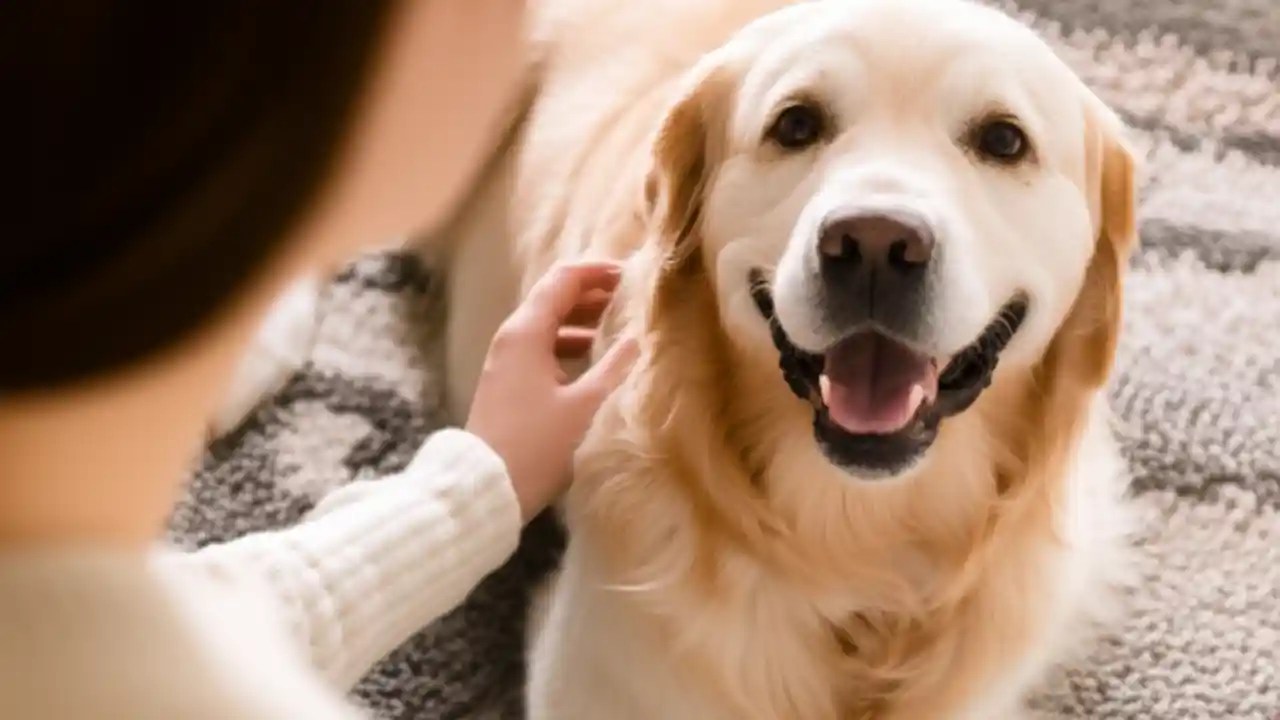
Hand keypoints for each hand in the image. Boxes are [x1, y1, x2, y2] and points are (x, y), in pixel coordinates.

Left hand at [465, 261, 639, 520]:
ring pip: (548, 325)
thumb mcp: (583, 406)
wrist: (485, 486)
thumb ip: (613, 368)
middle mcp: (513, 338)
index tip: (629, 274)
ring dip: (582, 320)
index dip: (597, 271)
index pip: (563, 280)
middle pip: (553, 298)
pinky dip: (568, 344)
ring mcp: (507, 360)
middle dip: (592, 294)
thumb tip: (636, 338)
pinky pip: (542, 348)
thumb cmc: (536, 444)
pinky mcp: (509, 382)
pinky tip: (593, 359)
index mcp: (526, 332)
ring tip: (617, 324)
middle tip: (629, 297)